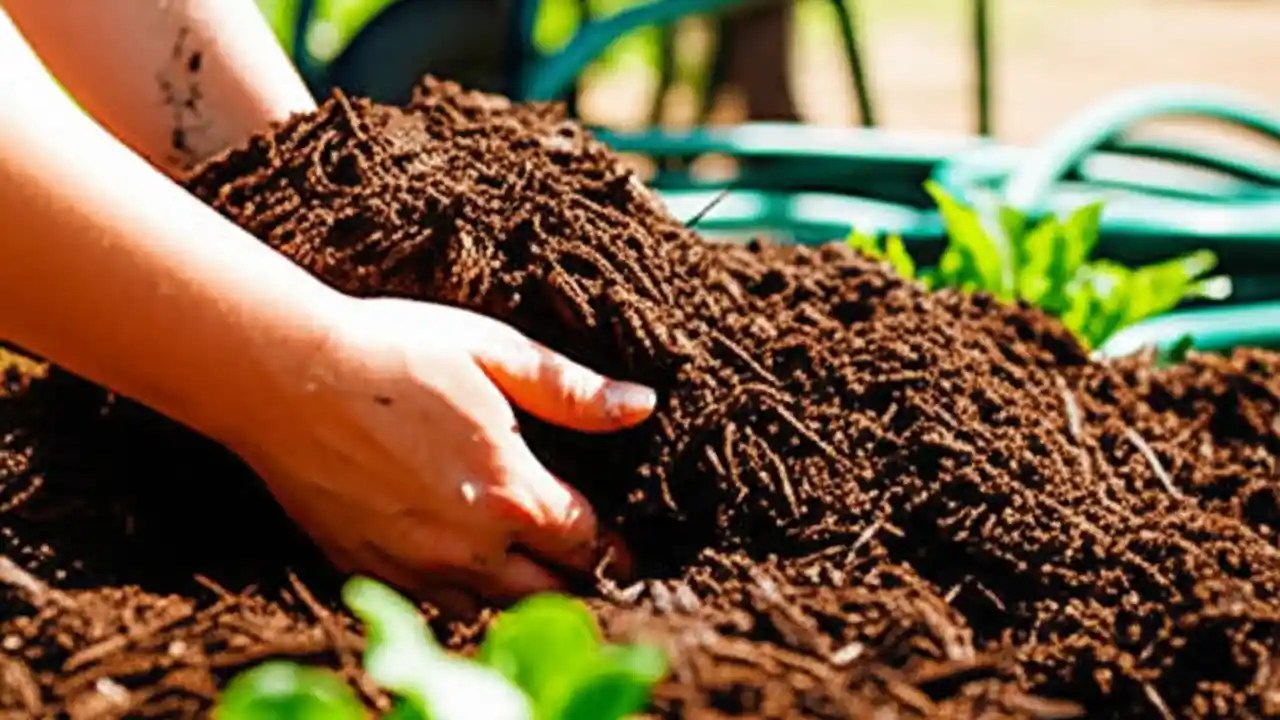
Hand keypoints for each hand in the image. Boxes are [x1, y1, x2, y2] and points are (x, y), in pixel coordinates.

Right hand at [223, 297, 653, 608]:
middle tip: (584, 568)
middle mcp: (471, 544)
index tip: (621, 548)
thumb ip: (570, 390)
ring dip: (519, 596)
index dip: (611, 547)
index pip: (586, 542)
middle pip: (547, 591)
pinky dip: (461, 602)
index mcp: (512, 491)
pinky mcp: (368, 570)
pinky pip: (432, 610)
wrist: (285, 375)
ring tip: (532, 577)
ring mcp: (415, 566)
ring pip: (491, 609)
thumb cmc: (394, 351)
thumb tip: (642, 406)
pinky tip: (464, 576)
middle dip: (574, 581)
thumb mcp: (493, 353)